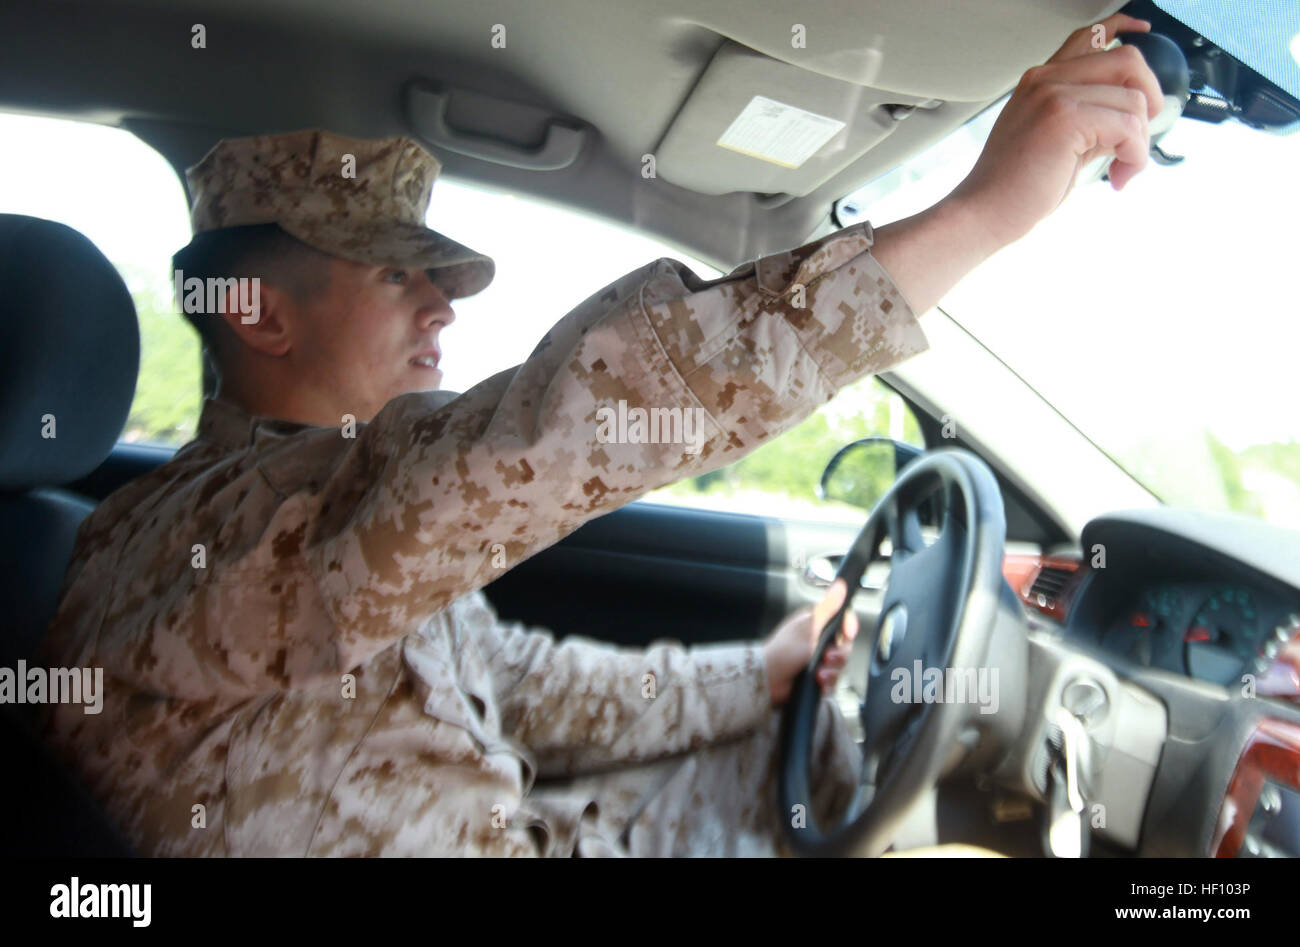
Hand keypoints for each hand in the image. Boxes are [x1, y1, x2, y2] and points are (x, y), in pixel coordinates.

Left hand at [763, 579, 858, 706]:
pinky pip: (833, 681)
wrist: (769, 680)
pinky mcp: (817, 677)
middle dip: (839, 655)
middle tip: (826, 657)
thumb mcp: (809, 626)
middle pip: (845, 646)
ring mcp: (818, 660)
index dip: (849, 628)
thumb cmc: (784, 651)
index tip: (848, 634)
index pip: (844, 621)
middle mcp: (818, 640)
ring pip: (841, 665)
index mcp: (817, 624)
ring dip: (832, 671)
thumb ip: (828, 607)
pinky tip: (817, 682)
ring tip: (818, 673)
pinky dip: (827, 683)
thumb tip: (840, 584)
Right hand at [946, 12, 1162, 249]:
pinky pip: (1129, 128)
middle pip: (1127, 60)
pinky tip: (1118, 176)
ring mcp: (1055, 95)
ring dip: (1139, 142)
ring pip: (1134, 100)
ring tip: (1121, 169)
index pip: (1091, 36)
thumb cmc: (1014, 188)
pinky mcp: (1066, 119)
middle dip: (1149, 99)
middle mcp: (1047, 79)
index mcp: (1041, 81)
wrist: (984, 213)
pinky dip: (1135, 156)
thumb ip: (1085, 116)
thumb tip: (1130, 116)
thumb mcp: (1052, 139)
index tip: (1142, 30)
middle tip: (1139, 137)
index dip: (1124, 28)